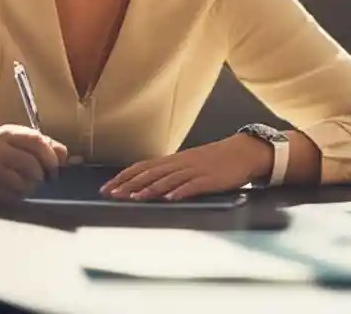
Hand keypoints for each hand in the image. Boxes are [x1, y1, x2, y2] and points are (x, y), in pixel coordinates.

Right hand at [0, 124, 67, 204]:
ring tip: (29, 184)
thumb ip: (44, 146)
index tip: (57, 168)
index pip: (37, 140)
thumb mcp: (19, 144)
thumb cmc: (0, 156)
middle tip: (46, 180)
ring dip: (33, 186)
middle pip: (32, 163)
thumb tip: (65, 156)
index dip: (51, 156)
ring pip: (24, 179)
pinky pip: (14, 192)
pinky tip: (17, 191)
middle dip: (44, 174)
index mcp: (9, 132)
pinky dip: (21, 194)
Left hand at [101, 134, 271, 200]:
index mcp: (174, 160)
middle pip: (151, 172)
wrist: (244, 152)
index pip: (142, 166)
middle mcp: (181, 163)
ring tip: (134, 198)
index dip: (123, 177)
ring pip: (169, 179)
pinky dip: (181, 191)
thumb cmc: (215, 161)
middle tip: (111, 194)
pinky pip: (193, 185)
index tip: (106, 187)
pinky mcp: (211, 179)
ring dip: (150, 189)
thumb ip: (171, 172)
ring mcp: (196, 170)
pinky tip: (170, 198)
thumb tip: (147, 183)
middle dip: (130, 184)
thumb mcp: (189, 163)